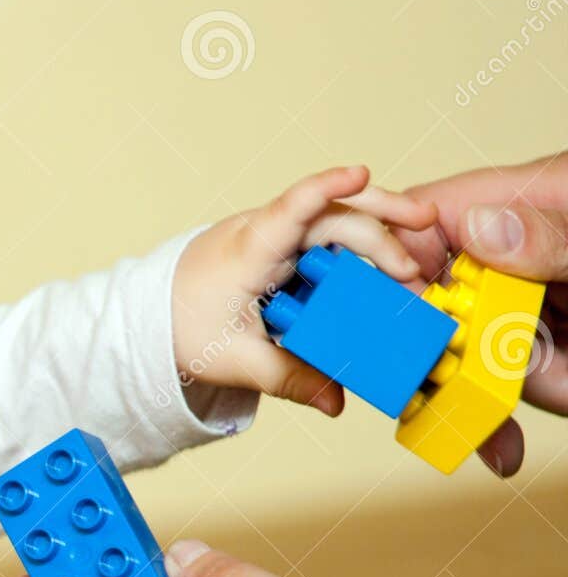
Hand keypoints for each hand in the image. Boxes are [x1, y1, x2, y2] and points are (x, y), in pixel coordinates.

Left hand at [172, 165, 437, 416]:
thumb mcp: (236, 360)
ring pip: (337, 224)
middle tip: (422, 255)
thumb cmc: (185, 326)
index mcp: (248, 250)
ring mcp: (277, 239)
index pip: (290, 209)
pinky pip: (329, 243)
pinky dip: (360, 257)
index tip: (361, 173)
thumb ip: (289, 379)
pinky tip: (389, 277)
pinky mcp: (285, 250)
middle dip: (383, 229)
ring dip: (379, 241)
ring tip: (416, 269)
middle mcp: (266, 234)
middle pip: (333, 215)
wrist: (153, 318)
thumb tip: (336, 403)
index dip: (325, 187)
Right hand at [398, 154, 567, 475]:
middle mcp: (519, 260)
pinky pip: (490, 394)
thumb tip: (482, 227)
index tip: (370, 298)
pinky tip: (495, 450)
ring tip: (473, 429)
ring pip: (451, 355)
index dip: (382, 253)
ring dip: (450, 399)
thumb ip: (557, 233)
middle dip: (411, 346)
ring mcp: (529, 315)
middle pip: (424, 296)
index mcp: (532, 203)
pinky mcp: (544, 365)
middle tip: (409, 382)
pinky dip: (485, 427)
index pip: (427, 216)